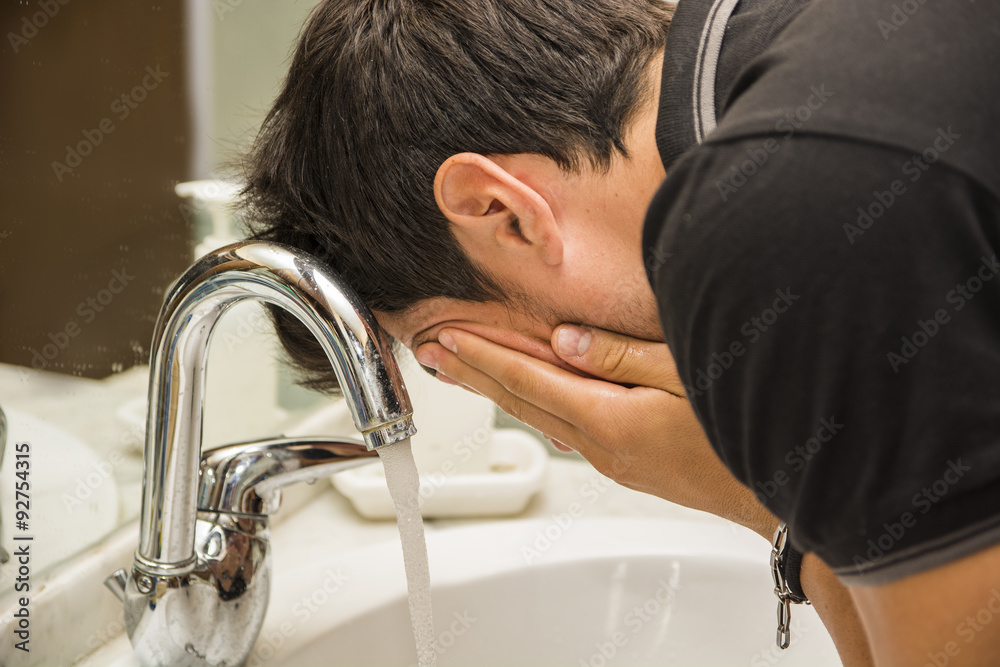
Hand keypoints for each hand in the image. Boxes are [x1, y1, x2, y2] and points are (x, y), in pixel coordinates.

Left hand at [415, 324, 776, 537]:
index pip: (527, 379)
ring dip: (498, 387)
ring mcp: (610, 458)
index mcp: (608, 418)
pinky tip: (526, 392)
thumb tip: (563, 341)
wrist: (773, 496)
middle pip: (521, 400)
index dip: (483, 356)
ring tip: (464, 367)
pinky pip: (565, 424)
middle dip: (473, 373)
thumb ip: (620, 356)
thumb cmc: (739, 429)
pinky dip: (534, 400)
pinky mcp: (624, 461)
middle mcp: (598, 444)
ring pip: (539, 413)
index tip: (446, 339)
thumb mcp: (685, 376)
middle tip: (431, 351)